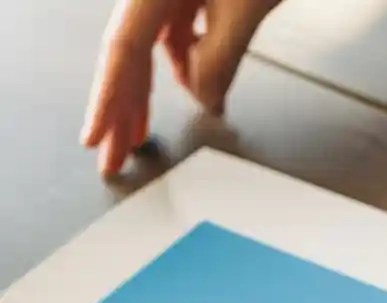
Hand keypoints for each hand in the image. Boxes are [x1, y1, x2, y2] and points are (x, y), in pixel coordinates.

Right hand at [81, 0, 280, 175]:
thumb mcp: (245, 10)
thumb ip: (221, 58)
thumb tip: (206, 100)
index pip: (123, 51)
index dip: (108, 100)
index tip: (96, 139)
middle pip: (130, 56)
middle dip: (122, 112)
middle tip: (113, 158)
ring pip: (153, 49)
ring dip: (154, 91)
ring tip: (142, 133)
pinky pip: (178, 35)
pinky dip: (185, 64)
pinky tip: (194, 86)